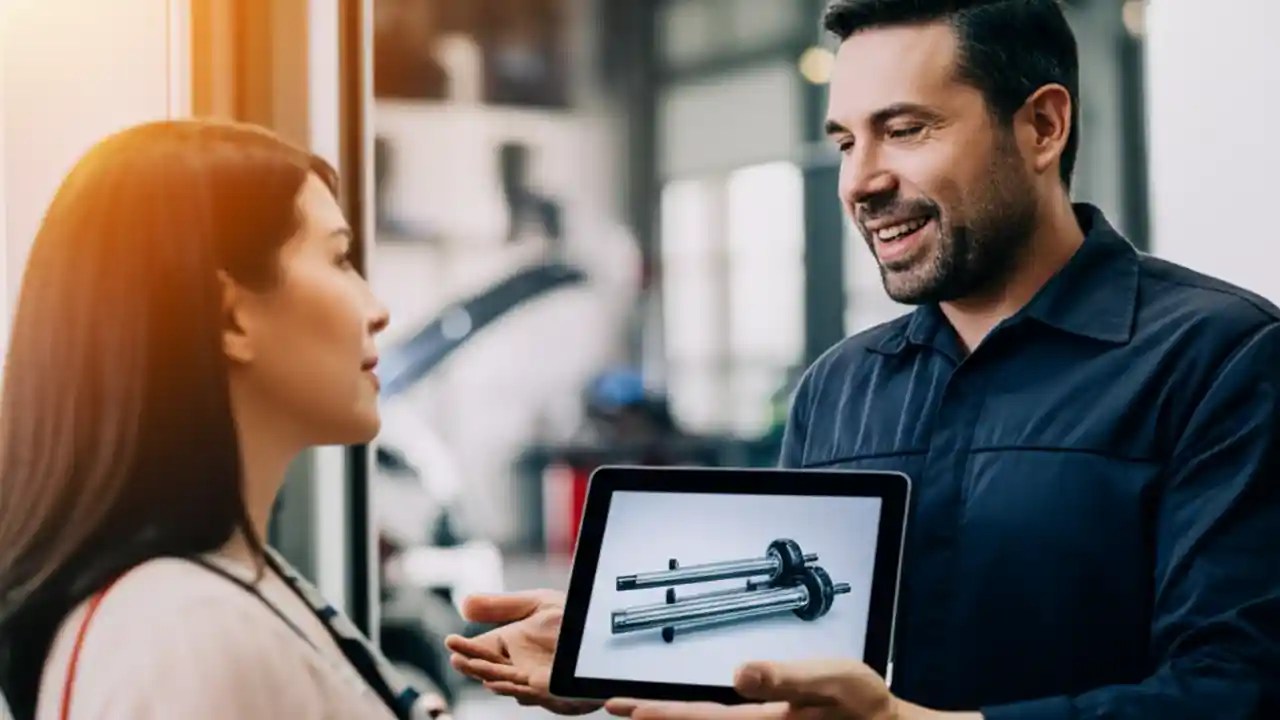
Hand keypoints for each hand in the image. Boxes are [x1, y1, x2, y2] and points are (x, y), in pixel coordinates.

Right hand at [444, 589, 601, 714]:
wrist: (610, 623)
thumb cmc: (576, 616)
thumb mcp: (536, 605)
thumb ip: (501, 607)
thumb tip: (464, 605)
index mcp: (514, 649)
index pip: (483, 653)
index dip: (467, 650)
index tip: (451, 644)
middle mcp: (523, 670)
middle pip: (492, 671)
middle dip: (474, 666)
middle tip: (456, 658)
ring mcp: (541, 684)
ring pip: (511, 685)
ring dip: (492, 678)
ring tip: (472, 667)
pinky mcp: (560, 692)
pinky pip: (539, 693)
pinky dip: (520, 688)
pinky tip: (506, 682)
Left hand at [604, 659, 947, 719]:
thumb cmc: (864, 708)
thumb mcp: (835, 681)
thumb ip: (788, 678)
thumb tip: (740, 672)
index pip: (696, 716)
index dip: (655, 710)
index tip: (619, 703)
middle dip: (654, 716)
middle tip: (614, 703)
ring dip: (676, 719)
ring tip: (640, 708)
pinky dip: (701, 719)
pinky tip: (690, 711)